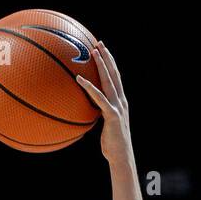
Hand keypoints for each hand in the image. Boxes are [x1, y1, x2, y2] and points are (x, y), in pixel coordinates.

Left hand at [75, 42, 130, 162]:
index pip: (116, 78)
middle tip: (99, 43)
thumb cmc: (112, 146)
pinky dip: (89, 87)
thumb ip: (100, 116)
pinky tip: (79, 79)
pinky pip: (99, 98)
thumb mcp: (105, 127)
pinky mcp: (112, 114)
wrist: (121, 156)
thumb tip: (88, 112)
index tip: (103, 51)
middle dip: (107, 57)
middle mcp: (121, 101)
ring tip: (93, 51)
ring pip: (109, 80)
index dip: (110, 63)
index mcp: (120, 102)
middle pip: (114, 74)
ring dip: (101, 64)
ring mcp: (118, 106)